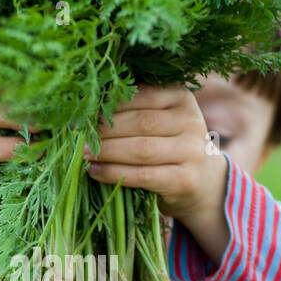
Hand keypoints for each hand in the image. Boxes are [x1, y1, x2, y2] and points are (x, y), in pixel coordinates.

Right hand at [0, 77, 30, 240]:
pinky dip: (12, 147)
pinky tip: (34, 148)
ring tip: (44, 124)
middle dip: (13, 88)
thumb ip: (22, 95)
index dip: (1, 62)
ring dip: (15, 118)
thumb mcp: (9, 112)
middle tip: (45, 92)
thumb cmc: (2, 136)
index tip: (31, 61)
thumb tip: (61, 80)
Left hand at [86, 85, 230, 260]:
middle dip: (104, 130)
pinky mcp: (185, 179)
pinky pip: (143, 175)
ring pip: (140, 149)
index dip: (108, 105)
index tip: (81, 113)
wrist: (204, 185)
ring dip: (106, 152)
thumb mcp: (160, 121)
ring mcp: (191, 151)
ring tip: (82, 154)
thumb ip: (133, 111)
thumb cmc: (169, 147)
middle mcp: (191, 120)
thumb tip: (84, 109)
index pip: (139, 96)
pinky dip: (114, 173)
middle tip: (77, 136)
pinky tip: (95, 172)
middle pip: (139, 122)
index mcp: (181, 97)